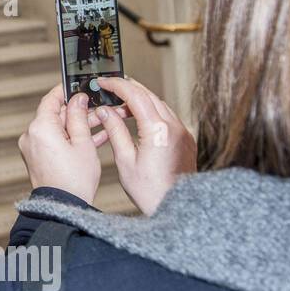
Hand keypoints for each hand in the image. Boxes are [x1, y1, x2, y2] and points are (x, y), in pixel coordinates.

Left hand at [18, 86, 108, 204]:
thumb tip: (78, 99)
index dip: (65, 91)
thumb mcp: (83, 144)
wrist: (63, 207)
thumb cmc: (74, 179)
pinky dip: (70, 138)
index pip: (50, 100)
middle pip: (55, 114)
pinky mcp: (36, 158)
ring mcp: (32, 147)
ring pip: (57, 128)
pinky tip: (92, 138)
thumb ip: (79, 117)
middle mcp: (31, 135)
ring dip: (77, 125)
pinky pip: (54, 141)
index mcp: (40, 128)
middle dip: (76, 111)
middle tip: (96, 107)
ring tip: (100, 123)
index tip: (78, 86)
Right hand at [93, 77, 196, 215]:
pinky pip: (167, 116)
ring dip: (139, 100)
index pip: (135, 95)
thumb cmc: (151, 192)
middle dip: (127, 89)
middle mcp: (174, 127)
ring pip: (159, 104)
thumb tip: (105, 112)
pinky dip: (150, 112)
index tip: (103, 82)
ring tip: (119, 109)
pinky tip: (137, 121)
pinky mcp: (186, 139)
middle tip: (108, 90)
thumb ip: (115, 131)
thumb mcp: (125, 161)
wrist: (178, 208)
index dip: (117, 85)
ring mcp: (183, 132)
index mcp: (157, 130)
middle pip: (149, 95)